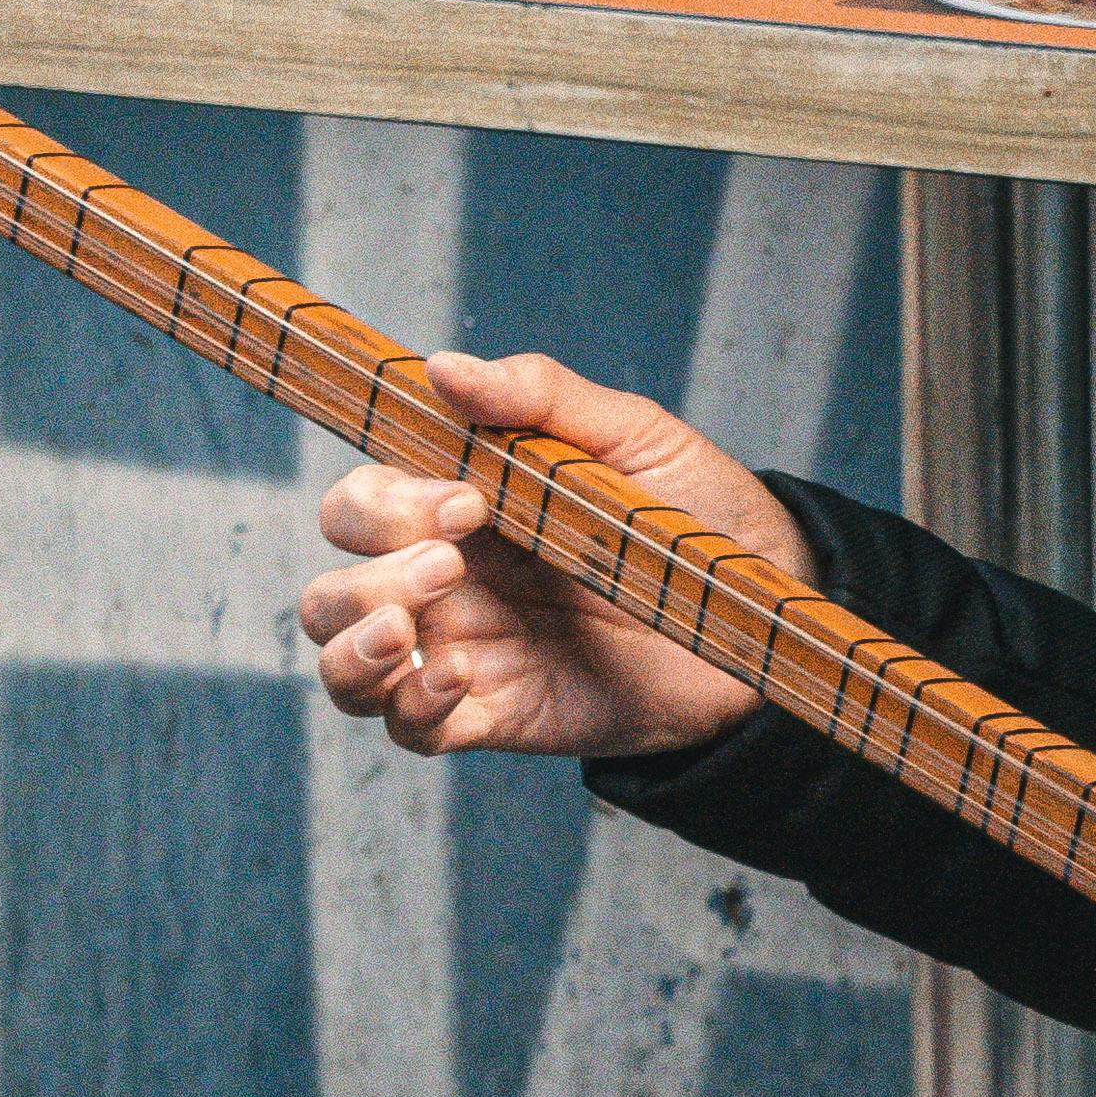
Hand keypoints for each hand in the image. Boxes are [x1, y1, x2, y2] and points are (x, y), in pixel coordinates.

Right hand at [297, 349, 810, 770]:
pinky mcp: (498, 715)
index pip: (361, 505)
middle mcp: (448, 584)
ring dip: (353, 647)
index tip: (466, 501)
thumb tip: (440, 366)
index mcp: (461, 510)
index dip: (386, 504)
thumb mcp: (628, 436)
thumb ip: (536, 396)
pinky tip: (459, 681)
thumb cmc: (696, 513)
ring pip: (344, 665)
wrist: (763, 608)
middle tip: (454, 562)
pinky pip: (412, 730)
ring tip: (411, 631)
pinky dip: (412, 707)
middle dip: (366, 576)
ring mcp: (467, 651)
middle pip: (332, 590)